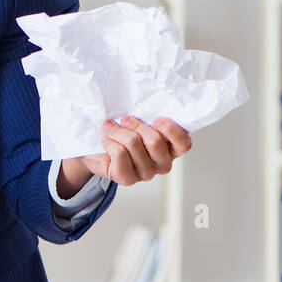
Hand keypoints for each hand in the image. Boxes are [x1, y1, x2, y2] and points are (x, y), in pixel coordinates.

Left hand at [76, 115, 191, 187]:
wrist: (97, 151)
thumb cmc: (123, 134)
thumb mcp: (139, 122)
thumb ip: (149, 116)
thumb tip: (145, 103)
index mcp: (171, 149)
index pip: (183, 143)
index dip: (171, 130)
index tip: (156, 118)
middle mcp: (162, 164)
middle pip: (155, 141)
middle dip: (135, 125)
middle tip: (124, 119)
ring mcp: (146, 173)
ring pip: (134, 145)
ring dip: (118, 132)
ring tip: (110, 128)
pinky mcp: (128, 179)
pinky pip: (120, 155)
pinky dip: (110, 143)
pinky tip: (107, 141)